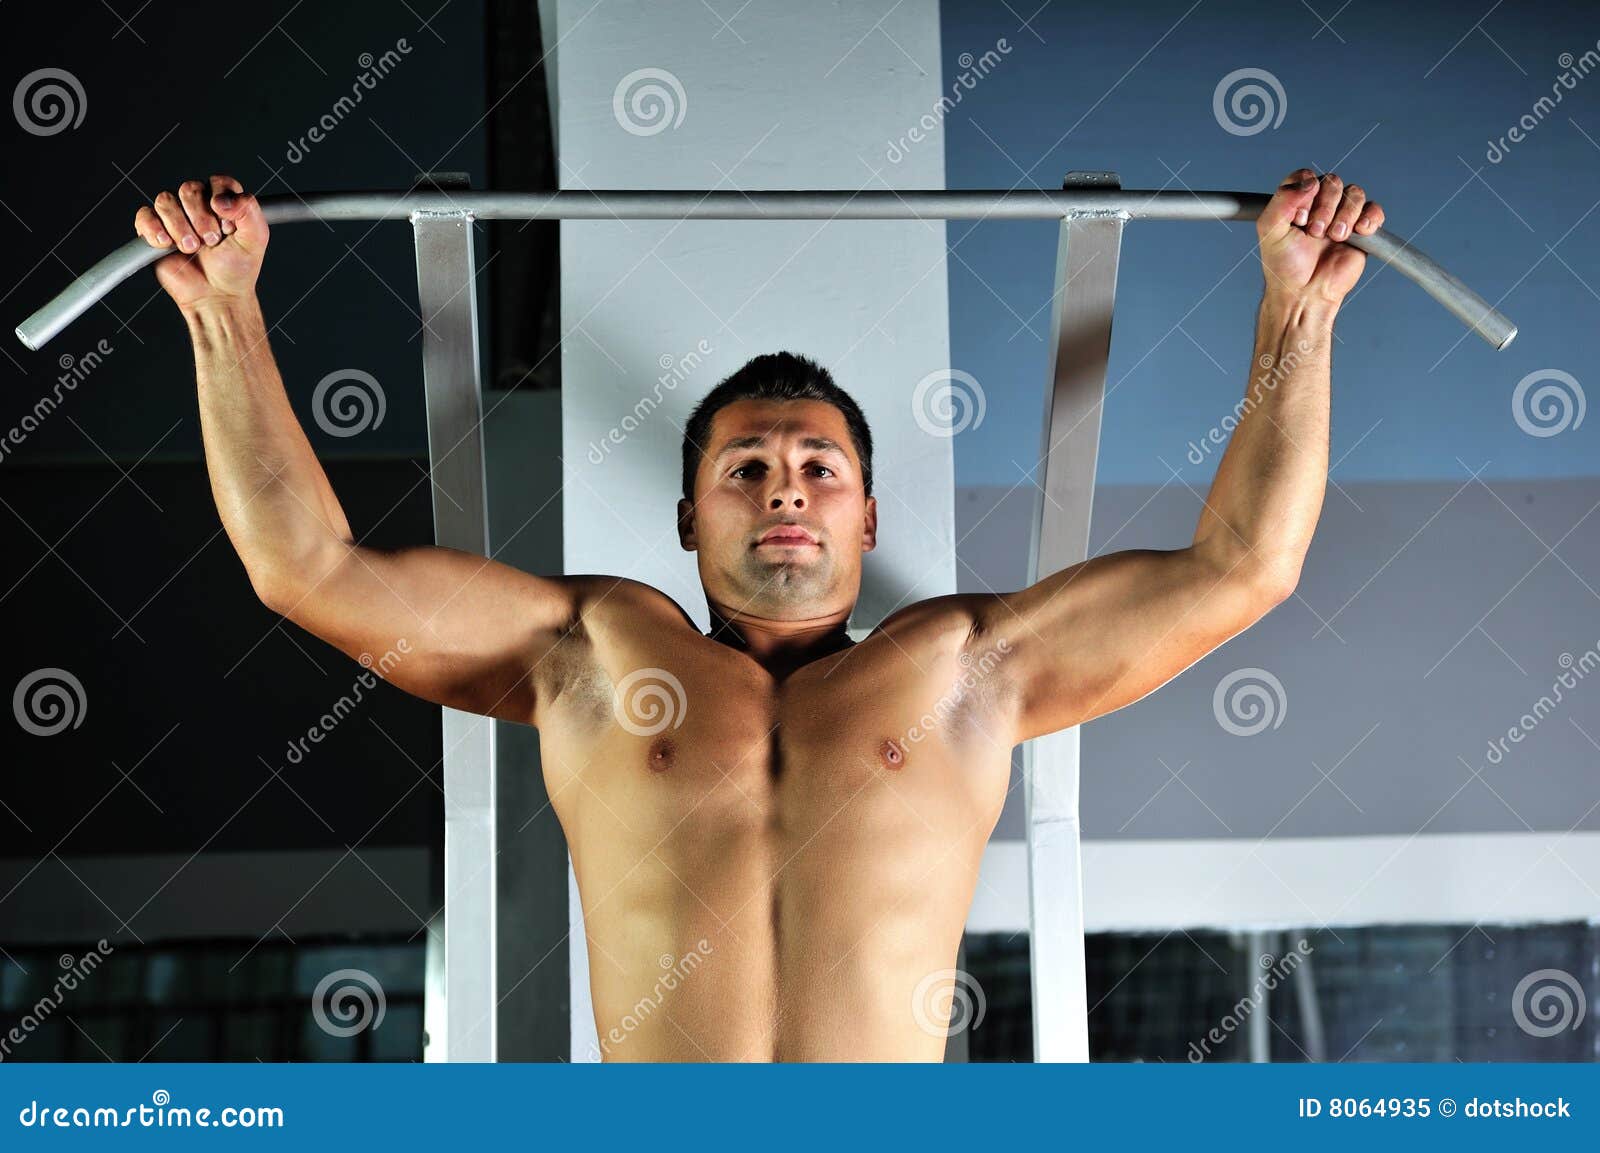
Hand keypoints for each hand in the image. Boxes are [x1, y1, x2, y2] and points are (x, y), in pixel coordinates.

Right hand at [134, 174, 268, 312]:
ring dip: (180, 227)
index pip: (219, 182)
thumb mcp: (255, 238)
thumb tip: (221, 199)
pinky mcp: (153, 230)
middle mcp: (198, 205)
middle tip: (212, 241)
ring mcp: (174, 217)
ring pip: (166, 200)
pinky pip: (145, 216)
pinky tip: (168, 244)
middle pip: (189, 189)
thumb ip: (248, 210)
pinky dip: (155, 229)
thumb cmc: (237, 269)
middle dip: (201, 218)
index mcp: (223, 202)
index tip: (229, 227)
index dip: (222, 201)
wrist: (217, 296)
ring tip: (192, 248)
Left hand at [1256, 168, 1383, 307]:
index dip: (1304, 192)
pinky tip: (1358, 232)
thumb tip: (1310, 181)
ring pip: (1354, 193)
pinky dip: (1369, 218)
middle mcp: (1320, 206)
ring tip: (1333, 237)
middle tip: (1314, 232)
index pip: (1305, 176)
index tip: (1298, 218)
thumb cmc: (1284, 266)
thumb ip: (1282, 200)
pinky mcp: (1361, 231)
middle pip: (1333, 182)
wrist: (1304, 293)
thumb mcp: (1270, 231)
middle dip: (1325, 207)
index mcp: (1297, 202)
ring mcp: (1342, 216)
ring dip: (1344, 215)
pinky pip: (1373, 210)